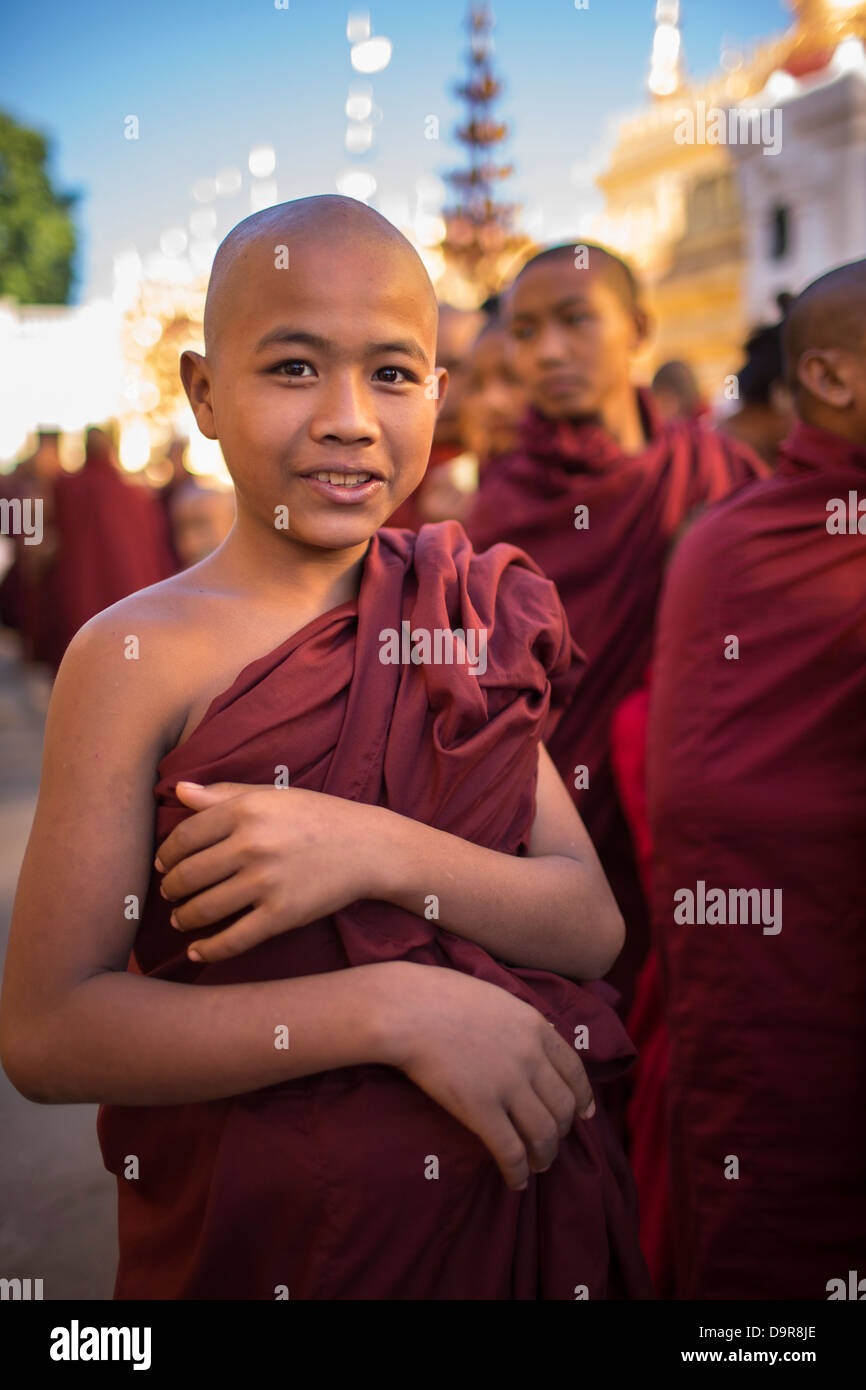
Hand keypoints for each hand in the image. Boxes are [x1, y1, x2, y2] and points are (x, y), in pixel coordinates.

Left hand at [156, 781, 380, 962]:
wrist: (370, 847)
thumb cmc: (318, 817)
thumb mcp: (273, 795)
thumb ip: (224, 794)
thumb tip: (177, 790)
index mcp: (246, 810)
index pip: (185, 837)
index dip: (167, 855)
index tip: (163, 865)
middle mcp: (252, 844)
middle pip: (188, 874)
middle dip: (172, 888)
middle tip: (169, 894)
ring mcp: (266, 882)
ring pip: (204, 908)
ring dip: (184, 918)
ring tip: (181, 919)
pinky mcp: (282, 915)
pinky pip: (233, 939)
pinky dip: (209, 949)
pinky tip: (197, 951)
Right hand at [379, 962, 595, 1190]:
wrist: (409, 1009)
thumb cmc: (442, 996)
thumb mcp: (497, 999)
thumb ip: (521, 1023)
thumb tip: (537, 1037)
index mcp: (536, 1027)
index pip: (575, 1071)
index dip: (583, 1098)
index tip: (584, 1115)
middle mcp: (531, 1057)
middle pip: (564, 1107)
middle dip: (564, 1132)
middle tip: (552, 1143)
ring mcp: (508, 1084)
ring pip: (544, 1133)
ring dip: (546, 1156)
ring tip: (538, 1166)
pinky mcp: (481, 1109)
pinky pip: (512, 1151)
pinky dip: (518, 1172)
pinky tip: (515, 1181)